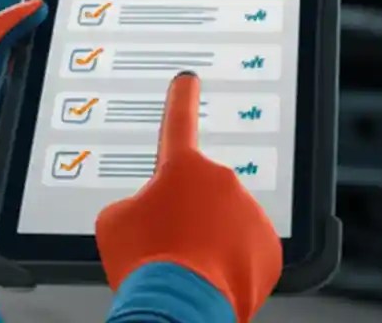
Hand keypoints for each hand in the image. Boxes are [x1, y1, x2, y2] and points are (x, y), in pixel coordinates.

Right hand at [96, 72, 281, 322]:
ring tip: (187, 265)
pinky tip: (209, 275)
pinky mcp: (266, 243)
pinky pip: (244, 247)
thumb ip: (135, 203)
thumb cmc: (146, 264)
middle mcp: (220, 181)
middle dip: (185, 214)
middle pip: (199, 193)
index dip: (180, 99)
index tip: (188, 81)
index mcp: (181, 168)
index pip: (179, 121)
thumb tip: (147, 213)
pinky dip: (228, 261)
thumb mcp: (115, 223)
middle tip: (167, 243)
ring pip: (224, 221)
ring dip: (207, 239)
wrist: (180, 305)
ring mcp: (247, 210)